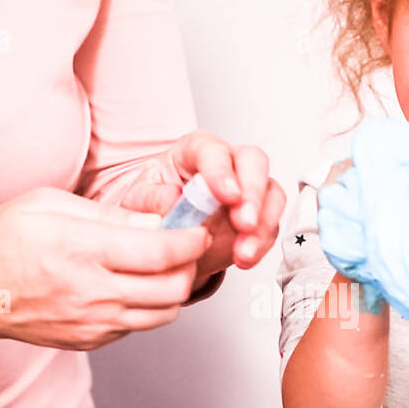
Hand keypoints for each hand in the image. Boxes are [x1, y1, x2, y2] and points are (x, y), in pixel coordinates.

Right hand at [0, 187, 209, 350]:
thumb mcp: (50, 204)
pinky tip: (131, 284)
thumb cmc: (4, 241)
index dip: (190, 239)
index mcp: (81, 250)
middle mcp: (91, 293)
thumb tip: (158, 222)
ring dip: (173, 289)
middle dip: (190, 265)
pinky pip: (139, 325)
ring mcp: (92, 323)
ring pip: (165, 314)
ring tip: (160, 266)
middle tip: (184, 246)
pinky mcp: (91, 341)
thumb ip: (110, 214)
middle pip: (173, 288)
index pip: (162, 251)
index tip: (196, 229)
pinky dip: (148, 306)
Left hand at [119, 131, 285, 281]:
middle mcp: (227, 163)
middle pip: (253, 162)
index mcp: (195, 150)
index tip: (226, 196)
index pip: (213, 151)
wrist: (164, 232)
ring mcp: (247, 188)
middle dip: (252, 195)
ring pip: (270, 194)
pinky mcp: (258, 215)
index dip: (221, 172)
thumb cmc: (153, 205)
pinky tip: (245, 257)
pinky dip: (261, 244)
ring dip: (261, 225)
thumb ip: (151, 198)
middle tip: (243, 224)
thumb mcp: (138, 201)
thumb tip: (171, 200)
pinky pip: (269, 225)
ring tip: (244, 252)